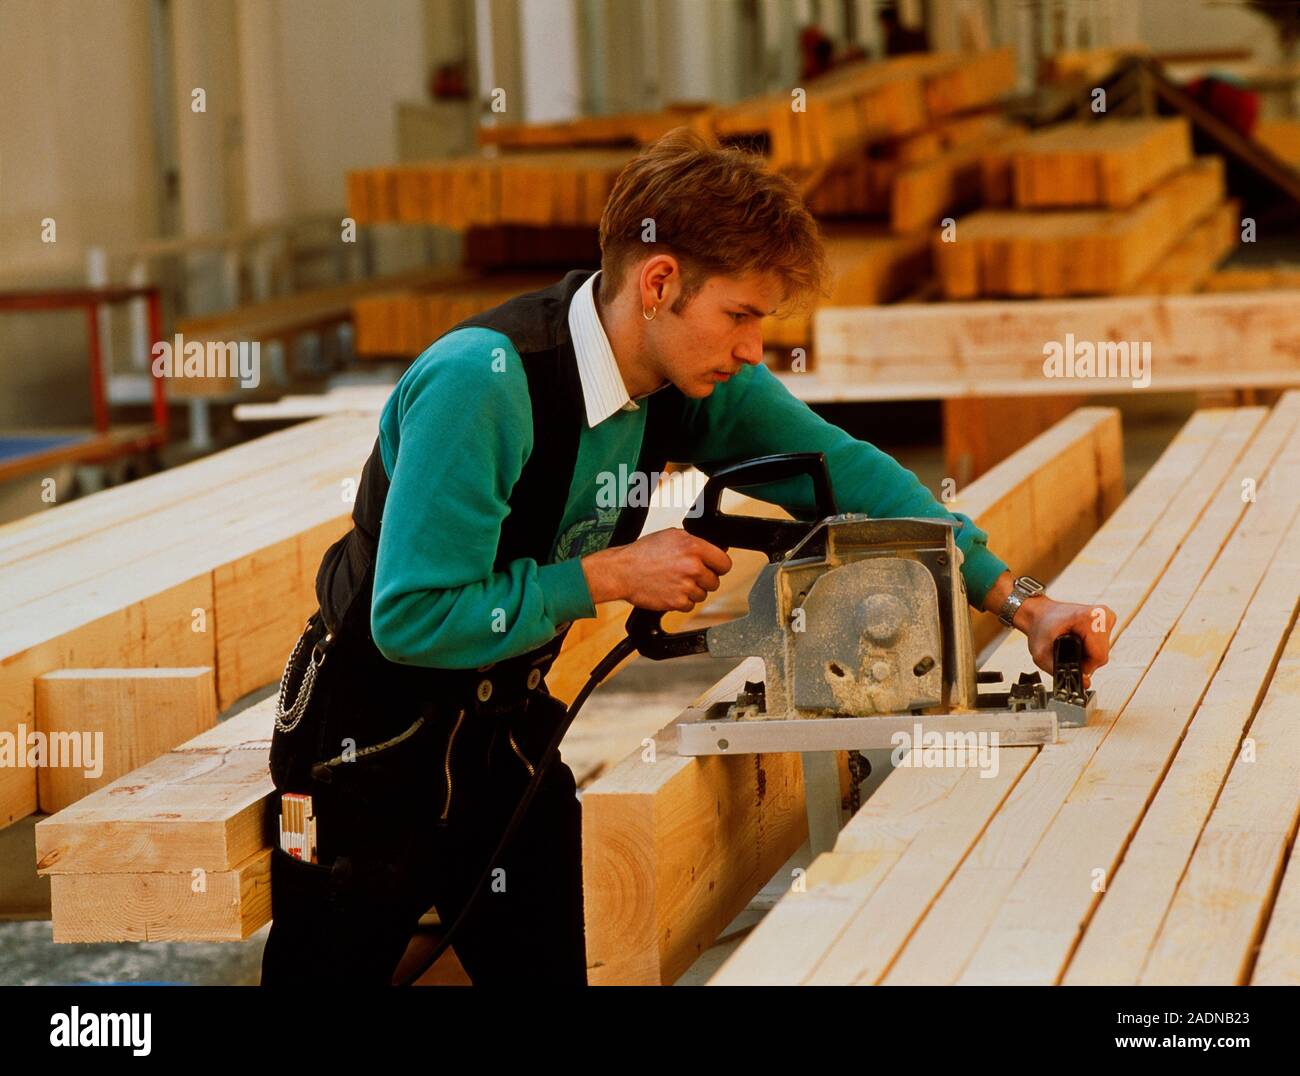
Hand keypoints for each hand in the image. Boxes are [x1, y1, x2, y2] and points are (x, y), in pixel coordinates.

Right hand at [581, 528, 732, 611]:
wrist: (622, 571)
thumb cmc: (643, 553)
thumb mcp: (671, 536)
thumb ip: (695, 542)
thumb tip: (714, 549)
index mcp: (693, 546)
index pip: (724, 562)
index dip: (719, 566)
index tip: (714, 568)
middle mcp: (692, 566)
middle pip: (715, 581)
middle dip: (704, 580)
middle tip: (688, 575)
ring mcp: (686, 586)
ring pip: (703, 595)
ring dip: (692, 591)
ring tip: (675, 582)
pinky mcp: (677, 602)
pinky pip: (690, 605)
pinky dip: (681, 601)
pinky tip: (670, 590)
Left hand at [1017, 596, 1115, 687]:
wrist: (1039, 613)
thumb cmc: (1040, 628)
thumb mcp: (1041, 655)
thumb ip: (1060, 672)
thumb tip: (1085, 684)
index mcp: (1088, 618)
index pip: (1099, 656)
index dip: (1084, 666)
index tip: (1071, 661)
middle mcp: (1101, 614)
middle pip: (1102, 655)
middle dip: (1086, 661)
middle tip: (1068, 653)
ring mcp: (1105, 615)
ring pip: (1103, 651)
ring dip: (1088, 654)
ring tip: (1072, 645)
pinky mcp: (1106, 619)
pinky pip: (1103, 644)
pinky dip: (1091, 648)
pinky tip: (1079, 641)